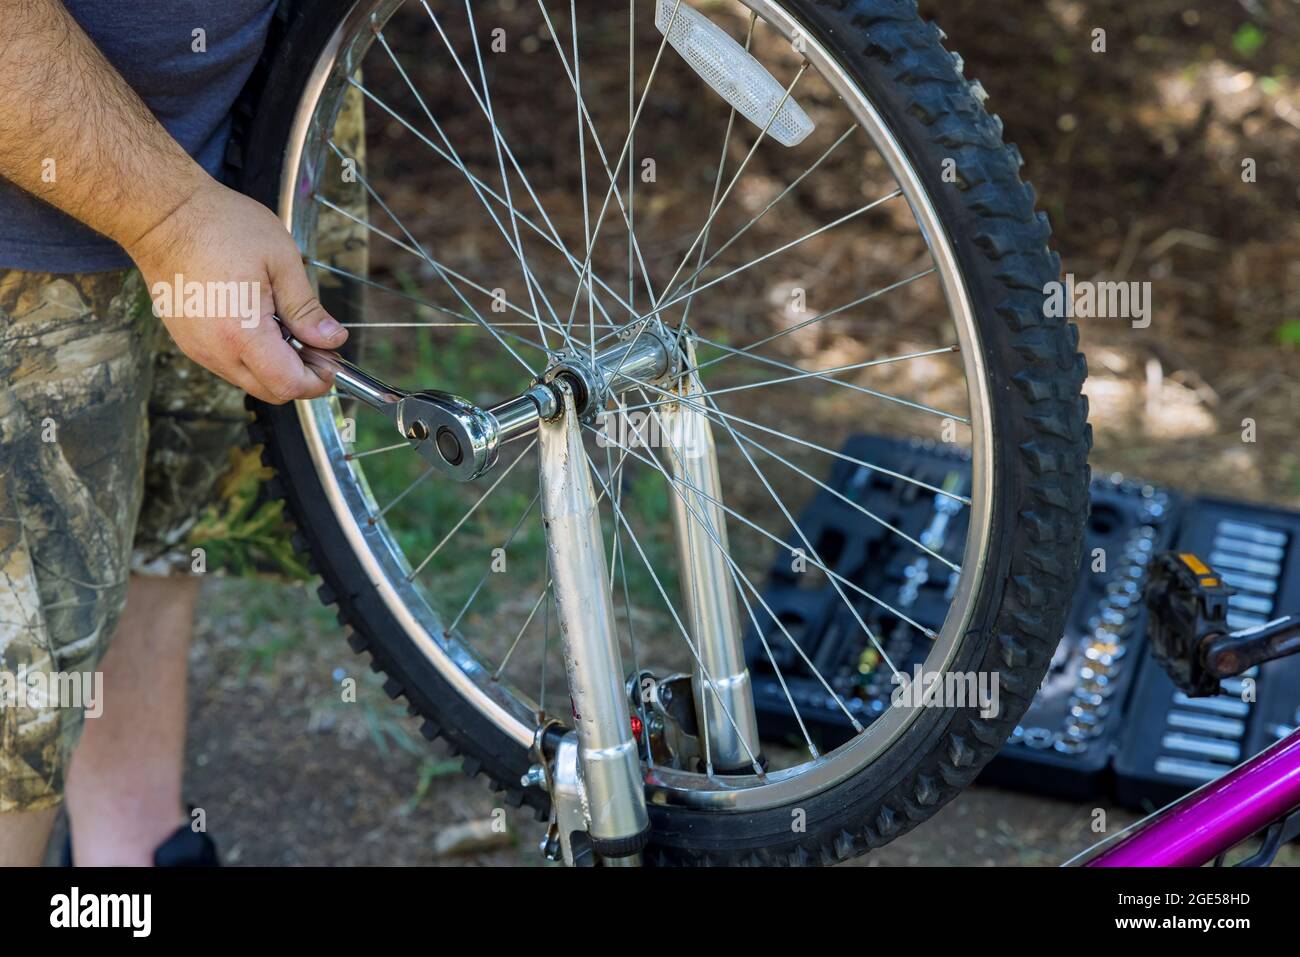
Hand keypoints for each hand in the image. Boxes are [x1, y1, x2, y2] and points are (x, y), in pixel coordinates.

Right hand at [127, 178, 347, 403]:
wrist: (163, 213)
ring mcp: (197, 348)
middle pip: (270, 392)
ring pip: (249, 380)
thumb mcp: (281, 261)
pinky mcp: (187, 341)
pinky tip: (259, 321)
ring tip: (285, 324)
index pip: (288, 385)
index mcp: (241, 333)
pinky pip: (229, 364)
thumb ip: (307, 308)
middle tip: (315, 343)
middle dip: (300, 376)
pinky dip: (252, 356)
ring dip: (275, 366)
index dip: (317, 380)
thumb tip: (332, 340)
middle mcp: (214, 350)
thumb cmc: (221, 226)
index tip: (331, 361)